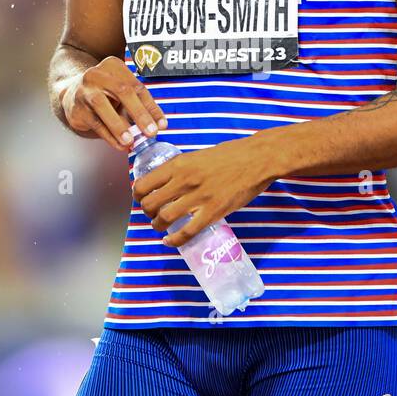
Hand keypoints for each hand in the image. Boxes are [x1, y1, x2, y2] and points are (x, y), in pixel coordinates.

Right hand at [61, 56, 166, 151]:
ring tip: (130, 141)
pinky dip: (109, 136)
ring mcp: (84, 90)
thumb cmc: (104, 94)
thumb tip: (159, 125)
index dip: (151, 107)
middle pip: (122, 91)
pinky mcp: (76, 108)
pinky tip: (119, 144)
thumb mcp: (122, 94)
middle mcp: (98, 74)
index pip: (137, 87)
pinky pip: (94, 123)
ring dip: (119, 126)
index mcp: (114, 66)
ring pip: (102, 106)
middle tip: (150, 132)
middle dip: (139, 113)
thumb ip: (140, 106)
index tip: (161, 125)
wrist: (71, 95)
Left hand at [132, 135, 274, 246]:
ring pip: (163, 219)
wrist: (258, 159)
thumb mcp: (198, 155)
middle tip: (153, 214)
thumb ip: (182, 169)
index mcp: (178, 164)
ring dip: (157, 226)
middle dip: (147, 213)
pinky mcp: (213, 212)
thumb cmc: (231, 155)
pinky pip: (186, 232)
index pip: (143, 184)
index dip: (138, 196)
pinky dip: (174, 240)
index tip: (142, 199)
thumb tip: (169, 183)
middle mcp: (184, 180)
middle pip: (149, 204)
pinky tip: (170, 241)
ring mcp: (198, 197)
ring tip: (161, 227)